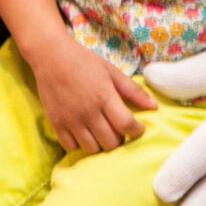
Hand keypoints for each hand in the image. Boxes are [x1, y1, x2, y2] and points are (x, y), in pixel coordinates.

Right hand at [30, 35, 157, 156]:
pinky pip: (71, 147)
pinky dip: (80, 145)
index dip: (137, 130)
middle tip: (118, 130)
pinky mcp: (56, 124)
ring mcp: (71, 120)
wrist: (51, 56)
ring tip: (102, 133)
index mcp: (104, 96)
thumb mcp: (111, 71)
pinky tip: (84, 134)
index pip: (126, 125)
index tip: (138, 127)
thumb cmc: (84, 61)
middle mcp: (88, 111)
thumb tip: (154, 106)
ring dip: (101, 144)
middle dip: (120, 139)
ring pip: (92, 149)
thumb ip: (133, 90)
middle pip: (111, 142)